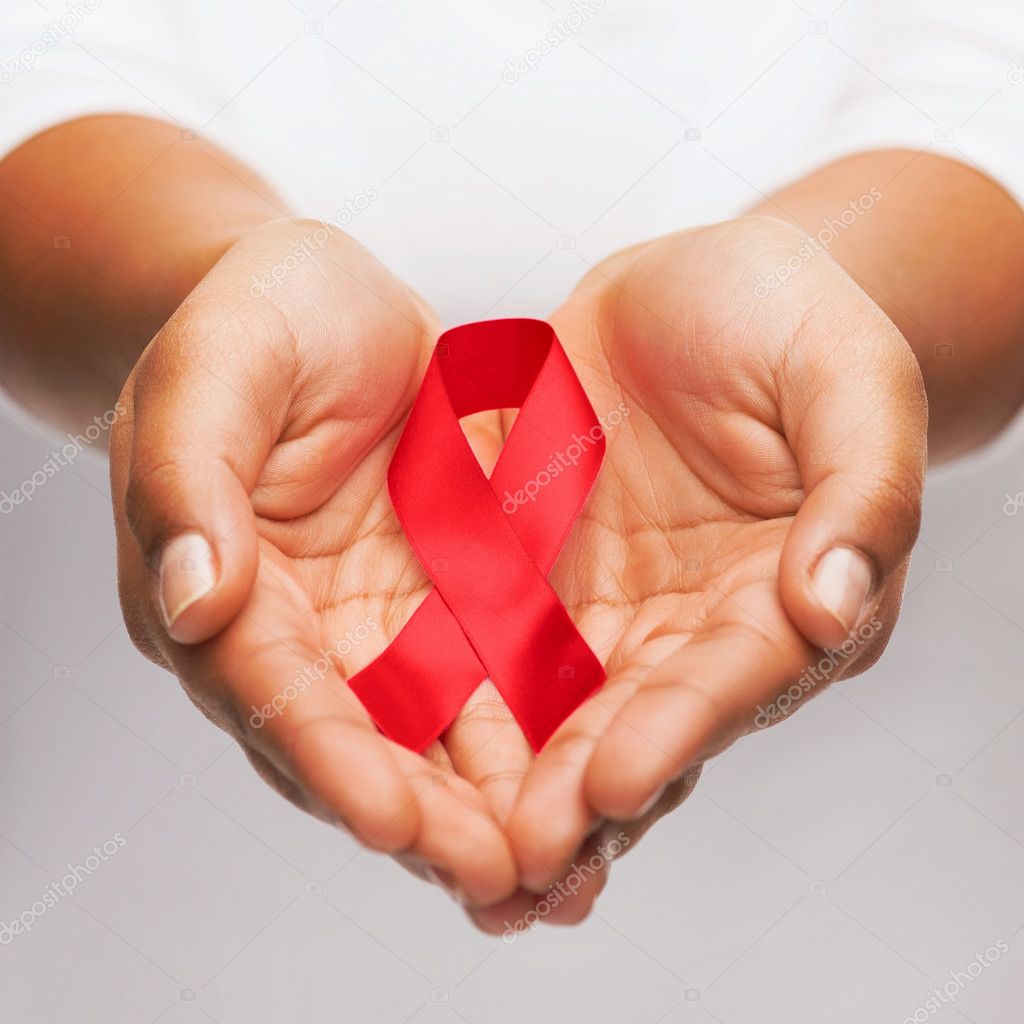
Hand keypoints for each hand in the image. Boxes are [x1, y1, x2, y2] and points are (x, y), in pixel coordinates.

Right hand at [110, 218, 523, 905]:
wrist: (330, 307)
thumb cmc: (256, 319)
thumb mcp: (215, 367)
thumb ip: (190, 477)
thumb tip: (192, 600)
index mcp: (227, 589)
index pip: (271, 689)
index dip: (326, 756)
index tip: (386, 817)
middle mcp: (306, 630)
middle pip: (360, 741)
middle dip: (424, 816)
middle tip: (495, 876)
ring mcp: (386, 622)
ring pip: (436, 733)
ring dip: (490, 803)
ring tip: (555, 863)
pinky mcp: (457, 601)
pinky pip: (500, 678)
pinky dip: (539, 734)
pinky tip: (594, 776)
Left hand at [491, 216, 925, 929]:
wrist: (695, 286)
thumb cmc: (789, 317)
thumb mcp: (846, 377)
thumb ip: (862, 489)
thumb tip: (833, 603)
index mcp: (785, 596)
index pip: (734, 677)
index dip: (679, 730)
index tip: (617, 782)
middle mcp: (694, 625)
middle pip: (637, 722)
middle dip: (578, 794)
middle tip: (517, 862)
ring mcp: (607, 607)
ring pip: (556, 711)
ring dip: (510, 782)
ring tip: (458, 853)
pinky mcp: (534, 575)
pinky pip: (489, 643)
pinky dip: (457, 704)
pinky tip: (405, 755)